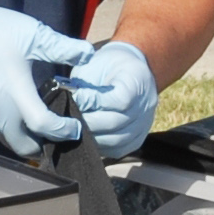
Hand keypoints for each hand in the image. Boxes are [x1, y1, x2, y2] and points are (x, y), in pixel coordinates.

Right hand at [0, 0, 94, 156]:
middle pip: (26, 148)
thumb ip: (62, 47)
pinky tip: (20, 112)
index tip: (75, 127)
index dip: (63, 131)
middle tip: (58, 131)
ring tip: (42, 123)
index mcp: (16, 93)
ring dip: (27, 139)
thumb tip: (87, 55)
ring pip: (10, 141)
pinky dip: (13, 130)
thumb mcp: (33, 34)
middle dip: (45, 146)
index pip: (44, 127)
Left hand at [69, 39, 158, 158]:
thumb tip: (72, 103)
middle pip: (117, 122)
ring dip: (91, 137)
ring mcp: (143, 124)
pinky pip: (116, 150)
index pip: (121, 100)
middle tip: (67, 119)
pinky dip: (98, 146)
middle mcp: (146, 104)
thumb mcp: (95, 64)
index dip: (96, 102)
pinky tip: (83, 138)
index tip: (76, 96)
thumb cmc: (105, 65)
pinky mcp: (136, 140)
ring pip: (116, 140)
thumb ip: (86, 84)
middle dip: (88, 121)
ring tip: (73, 129)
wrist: (125, 71)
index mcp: (138, 79)